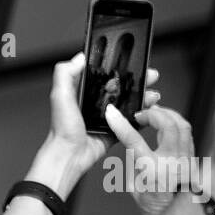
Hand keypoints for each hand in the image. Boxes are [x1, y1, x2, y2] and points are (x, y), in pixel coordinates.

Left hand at [27, 53, 160, 198]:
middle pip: (122, 88)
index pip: (106, 76)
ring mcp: (105, 119)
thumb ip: (65, 74)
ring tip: (153, 95)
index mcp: (83, 94)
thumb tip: (79, 57)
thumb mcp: (60, 96)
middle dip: (139, 81)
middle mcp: (95, 105)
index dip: (121, 69)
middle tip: (151, 77)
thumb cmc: (62, 130)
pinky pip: (131, 123)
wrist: (68, 156)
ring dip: (143, 98)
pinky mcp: (113, 132)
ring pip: (129, 104)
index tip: (135, 63)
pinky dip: (142, 117)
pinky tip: (151, 112)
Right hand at [105, 104, 193, 214]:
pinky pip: (187, 132)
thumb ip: (134, 164)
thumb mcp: (134, 187)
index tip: (111, 113)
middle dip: (150, 114)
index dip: (120, 124)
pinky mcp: (193, 157)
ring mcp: (185, 158)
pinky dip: (176, 122)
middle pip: (166, 124)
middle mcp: (172, 161)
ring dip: (167, 114)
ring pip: (181, 124)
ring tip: (155, 113)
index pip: (134, 140)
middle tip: (139, 114)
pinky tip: (168, 123)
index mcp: (152, 170)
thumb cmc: (156, 208)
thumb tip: (134, 146)